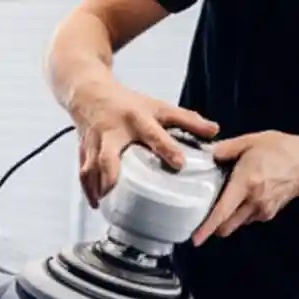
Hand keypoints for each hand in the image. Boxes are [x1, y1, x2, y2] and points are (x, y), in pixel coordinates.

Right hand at [70, 80, 218, 207]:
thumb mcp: (158, 107)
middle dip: (112, 175)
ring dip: (97, 188)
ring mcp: (94, 142)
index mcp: (135, 119)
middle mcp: (112, 131)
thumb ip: (187, 120)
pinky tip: (98, 204)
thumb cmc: (127, 103)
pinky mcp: (83, 150)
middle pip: (108, 155)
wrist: (89, 92)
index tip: (179, 164)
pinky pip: (83, 172)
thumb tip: (215, 131)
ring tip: (107, 206)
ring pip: (91, 168)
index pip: (153, 134)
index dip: (166, 148)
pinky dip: (88, 190)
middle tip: (119, 193)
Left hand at [191, 131, 298, 245]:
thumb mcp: (250, 141)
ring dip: (227, 219)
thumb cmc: (279, 149)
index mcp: (245, 183)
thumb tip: (206, 154)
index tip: (195, 240)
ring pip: (236, 224)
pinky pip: (247, 219)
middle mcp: (253, 201)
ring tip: (227, 199)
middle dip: (213, 226)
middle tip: (204, 214)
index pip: (222, 211)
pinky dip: (241, 213)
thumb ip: (226, 148)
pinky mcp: (268, 214)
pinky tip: (244, 197)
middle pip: (226, 226)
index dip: (207, 227)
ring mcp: (262, 210)